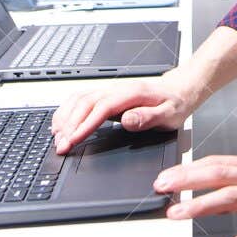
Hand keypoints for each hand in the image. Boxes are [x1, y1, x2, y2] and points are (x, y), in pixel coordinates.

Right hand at [51, 70, 200, 153]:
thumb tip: (127, 120)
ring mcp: (110, 92)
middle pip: (85, 103)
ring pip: (79, 100)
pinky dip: (67, 111)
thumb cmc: (175, 103)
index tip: (73, 139)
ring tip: (57, 138)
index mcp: (132, 93)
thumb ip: (148, 117)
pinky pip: (81, 100)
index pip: (102, 107)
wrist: (180, 90)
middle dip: (69, 125)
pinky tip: (61, 124)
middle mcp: (117, 90)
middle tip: (61, 146)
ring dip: (65, 118)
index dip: (85, 123)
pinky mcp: (106, 97)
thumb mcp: (169, 114)